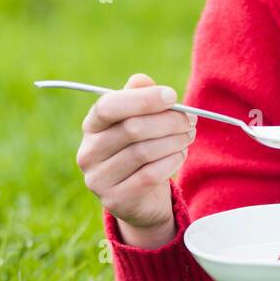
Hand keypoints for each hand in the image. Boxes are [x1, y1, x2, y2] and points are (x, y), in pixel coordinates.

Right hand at [76, 73, 195, 246]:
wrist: (140, 198)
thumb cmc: (140, 148)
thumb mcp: (138, 120)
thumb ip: (138, 98)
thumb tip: (141, 80)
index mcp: (91, 126)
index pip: (108, 106)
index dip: (143, 99)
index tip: (172, 96)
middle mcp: (88, 153)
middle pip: (132, 128)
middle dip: (168, 121)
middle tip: (190, 120)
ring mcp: (98, 179)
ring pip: (144, 152)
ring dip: (175, 140)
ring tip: (188, 136)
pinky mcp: (115, 200)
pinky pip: (150, 175)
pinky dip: (172, 161)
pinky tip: (180, 154)